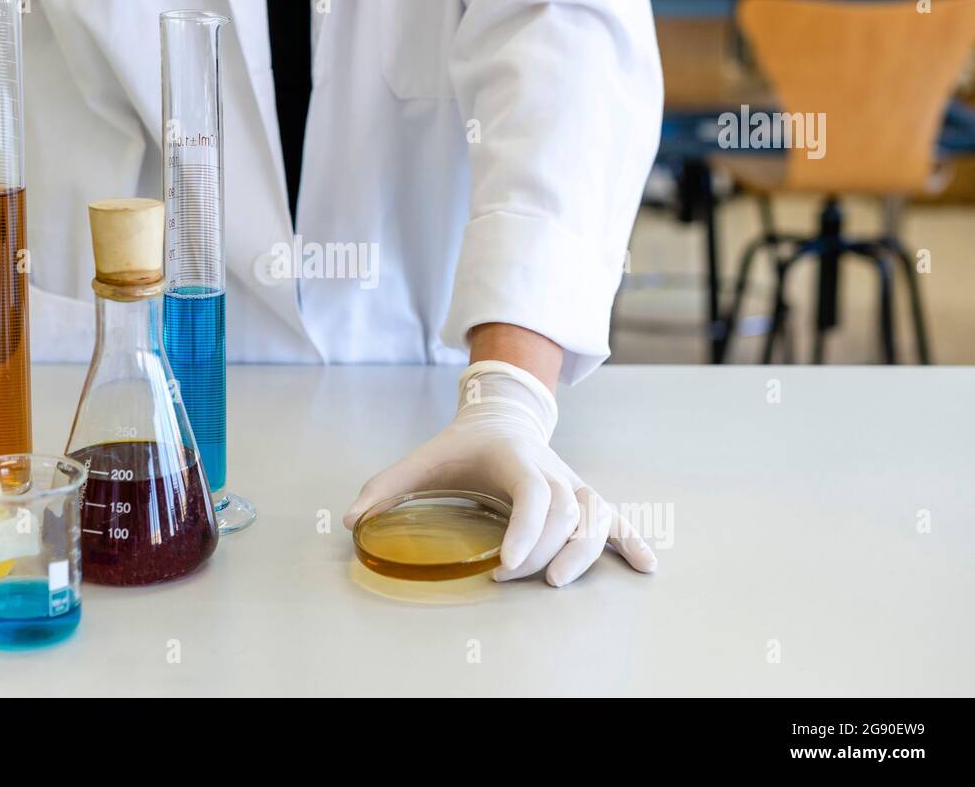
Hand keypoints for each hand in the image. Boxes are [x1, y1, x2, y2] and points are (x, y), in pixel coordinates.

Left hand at [344, 361, 656, 585]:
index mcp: (515, 459)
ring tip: (559, 583)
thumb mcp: (423, 459)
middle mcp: (552, 469)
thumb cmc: (462, 444)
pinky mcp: (584, 495)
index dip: (525, 530)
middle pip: (567, 512)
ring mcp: (573, 482)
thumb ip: (387, 487)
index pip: (533, 494)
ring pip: (596, 516)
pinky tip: (646, 567)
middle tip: (509, 577)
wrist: (503, 414)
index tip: (506, 564)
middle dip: (543, 550)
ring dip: (586, 552)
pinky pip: (615, 518)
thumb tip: (350, 519)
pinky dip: (632, 541)